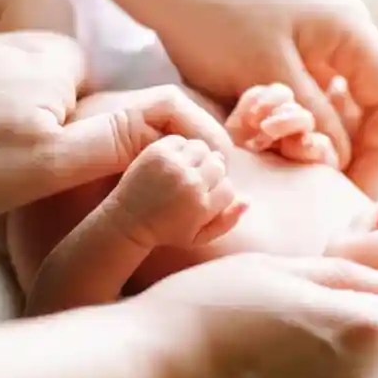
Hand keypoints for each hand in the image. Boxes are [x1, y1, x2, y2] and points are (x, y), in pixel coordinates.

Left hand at [0, 36, 230, 218]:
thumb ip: (118, 143)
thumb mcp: (49, 162)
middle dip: (62, 138)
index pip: (114, 104)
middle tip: (32, 180)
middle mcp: (24, 45)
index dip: (120, 141)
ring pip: (24, 102)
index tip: (103, 174)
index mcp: (60, 61)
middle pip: (69, 103)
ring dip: (16, 132)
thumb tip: (185, 138)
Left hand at [104, 135, 247, 247]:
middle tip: (196, 181)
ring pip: (202, 148)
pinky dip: (180, 148)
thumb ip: (226, 222)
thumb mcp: (199, 237)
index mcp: (202, 205)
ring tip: (186, 168)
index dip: (220, 192)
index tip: (205, 197)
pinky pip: (182, 140)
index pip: (229, 187)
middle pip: (218, 164)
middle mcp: (191, 183)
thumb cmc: (166, 231)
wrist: (128, 220)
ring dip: (198, 157)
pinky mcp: (158, 152)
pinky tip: (173, 162)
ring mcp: (174, 165)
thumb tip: (248, 200)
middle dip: (211, 173)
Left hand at [144, 0, 377, 196]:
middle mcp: (342, 31)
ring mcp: (314, 37)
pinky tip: (276, 140)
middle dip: (352, 148)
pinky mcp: (286, 45)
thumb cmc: (215, 21)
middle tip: (329, 190)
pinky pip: (309, 91)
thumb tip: (344, 160)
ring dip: (322, 134)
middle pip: (369, 102)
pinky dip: (300, 118)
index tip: (356, 191)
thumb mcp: (268, 78)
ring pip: (337, 101)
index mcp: (350, 31)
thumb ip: (315, 120)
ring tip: (298, 166)